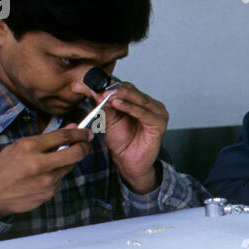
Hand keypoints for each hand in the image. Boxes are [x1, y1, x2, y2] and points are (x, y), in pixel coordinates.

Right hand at [0, 127, 92, 218]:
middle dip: (84, 147)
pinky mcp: (49, 193)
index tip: (85, 132)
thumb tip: (71, 128)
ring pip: (69, 167)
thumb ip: (46, 138)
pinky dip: (57, 175)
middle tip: (85, 144)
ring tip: (54, 161)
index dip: (79, 133)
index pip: (64, 137)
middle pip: (76, 153)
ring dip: (68, 161)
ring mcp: (46, 181)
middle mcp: (39, 164)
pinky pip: (60, 180)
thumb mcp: (19, 146)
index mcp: (29, 147)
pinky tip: (43, 176)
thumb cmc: (3, 168)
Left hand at [72, 78, 167, 193]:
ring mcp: (157, 113)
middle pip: (132, 91)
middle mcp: (151, 105)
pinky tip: (117, 104)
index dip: (108, 85)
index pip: (125, 87)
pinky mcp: (159, 123)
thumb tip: (93, 90)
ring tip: (106, 96)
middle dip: (114, 89)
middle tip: (99, 90)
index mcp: (140, 102)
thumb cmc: (123, 143)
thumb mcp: (108, 119)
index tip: (89, 85)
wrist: (129, 163)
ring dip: (121, 96)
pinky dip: (129, 107)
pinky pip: (143, 112)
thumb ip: (103, 105)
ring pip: (138, 99)